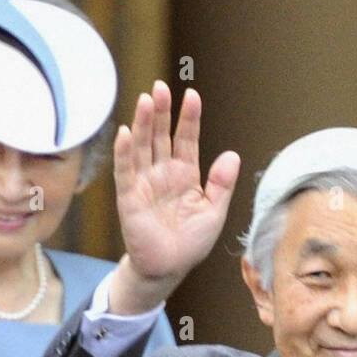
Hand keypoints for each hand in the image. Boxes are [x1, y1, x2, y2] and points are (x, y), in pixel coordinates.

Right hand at [108, 80, 240, 314]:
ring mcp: (144, 183)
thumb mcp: (214, 213)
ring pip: (142, 147)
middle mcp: (163, 173)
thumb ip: (221, 184)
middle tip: (161, 87)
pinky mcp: (129, 198)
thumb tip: (232, 155)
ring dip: (142, 124)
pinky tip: (124, 133)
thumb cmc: (191, 243)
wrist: (169, 269)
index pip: (186, 139)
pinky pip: (125, 172)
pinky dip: (124, 153)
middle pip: (160, 135)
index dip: (188, 118)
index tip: (192, 95)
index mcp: (185, 174)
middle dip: (161, 112)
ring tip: (145, 99)